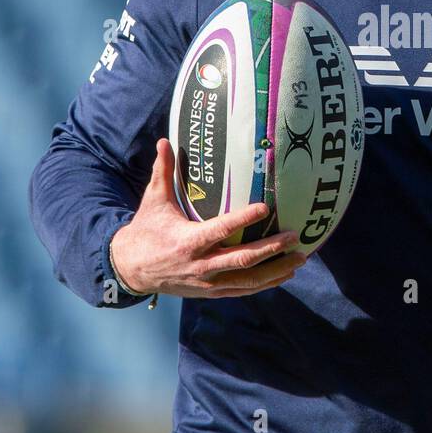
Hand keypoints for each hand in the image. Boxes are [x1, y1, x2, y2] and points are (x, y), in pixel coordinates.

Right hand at [109, 138, 306, 298]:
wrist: (130, 269)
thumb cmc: (146, 231)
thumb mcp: (153, 201)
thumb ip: (163, 171)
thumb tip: (165, 139)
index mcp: (187, 241)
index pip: (220, 230)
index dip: (243, 221)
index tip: (265, 208)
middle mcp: (200, 266)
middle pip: (242, 260)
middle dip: (271, 250)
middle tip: (294, 236)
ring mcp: (207, 283)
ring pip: (248, 280)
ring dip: (276, 270)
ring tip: (300, 257)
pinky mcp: (211, 293)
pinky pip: (243, 290)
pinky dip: (265, 284)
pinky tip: (285, 275)